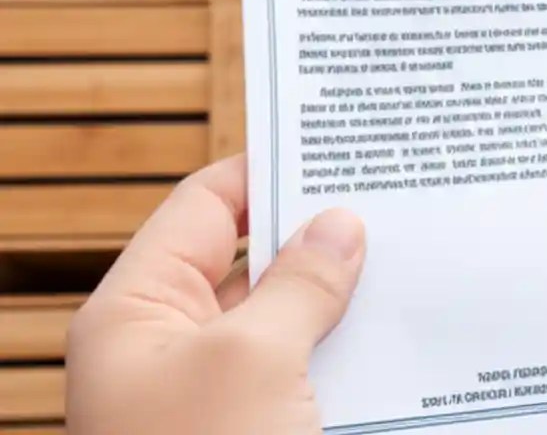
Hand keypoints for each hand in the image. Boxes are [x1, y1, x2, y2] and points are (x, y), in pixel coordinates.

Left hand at [65, 155, 366, 434]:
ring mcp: (207, 392)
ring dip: (336, 304)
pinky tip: (386, 342)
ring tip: (397, 275)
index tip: (327, 153)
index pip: (202, 209)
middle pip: (249, 263)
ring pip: (282, 322)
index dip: (263, 175)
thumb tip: (337, 227)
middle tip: (382, 212)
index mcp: (135, 312)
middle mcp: (166, 347)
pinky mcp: (250, 425)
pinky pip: (299, 374)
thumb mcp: (254, 361)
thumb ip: (299, 286)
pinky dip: (341, 355)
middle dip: (315, 241)